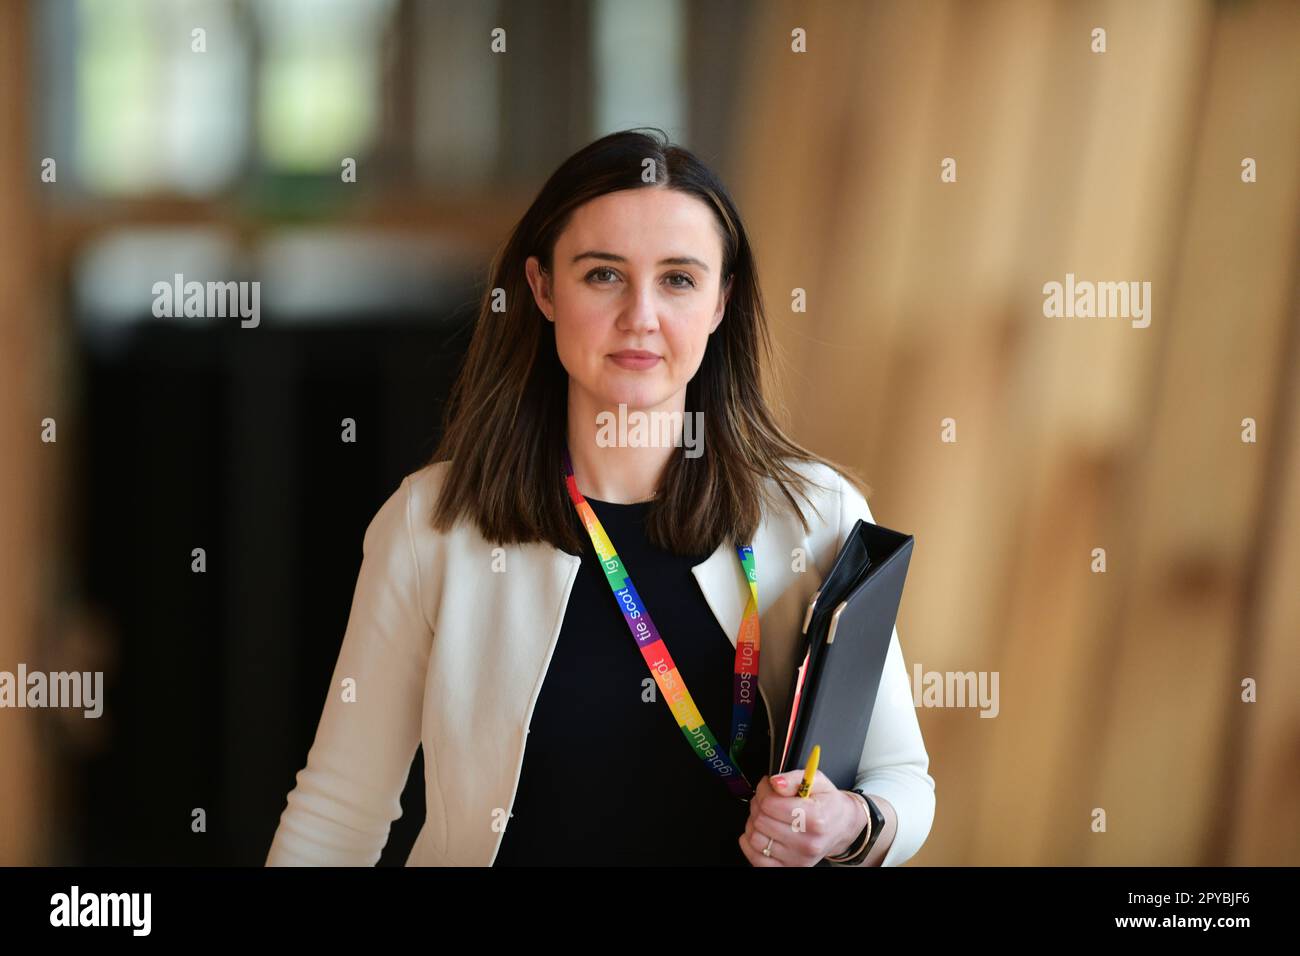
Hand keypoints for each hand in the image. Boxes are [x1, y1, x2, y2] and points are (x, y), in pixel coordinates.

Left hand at [737, 770, 862, 865]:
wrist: (841, 827)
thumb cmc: (828, 803)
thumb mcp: (818, 780)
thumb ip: (794, 778)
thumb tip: (775, 782)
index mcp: (816, 818)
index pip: (771, 804)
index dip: (763, 790)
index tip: (768, 786)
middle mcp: (808, 843)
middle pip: (761, 820)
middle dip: (758, 804)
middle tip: (767, 799)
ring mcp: (798, 859)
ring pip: (755, 839)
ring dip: (754, 823)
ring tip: (766, 815)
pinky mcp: (790, 868)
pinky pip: (756, 858)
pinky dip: (751, 843)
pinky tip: (762, 832)